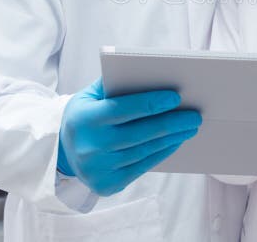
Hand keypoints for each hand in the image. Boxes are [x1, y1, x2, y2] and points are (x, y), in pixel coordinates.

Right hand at [57, 78, 200, 195]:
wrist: (62, 152)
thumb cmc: (84, 116)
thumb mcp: (89, 96)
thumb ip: (114, 83)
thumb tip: (151, 72)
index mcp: (85, 119)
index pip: (124, 109)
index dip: (152, 103)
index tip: (176, 97)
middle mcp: (90, 146)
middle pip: (140, 133)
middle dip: (171, 123)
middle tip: (194, 115)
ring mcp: (99, 168)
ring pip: (144, 151)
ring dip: (172, 138)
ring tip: (189, 127)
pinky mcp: (108, 184)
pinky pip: (143, 166)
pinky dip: (162, 152)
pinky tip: (175, 142)